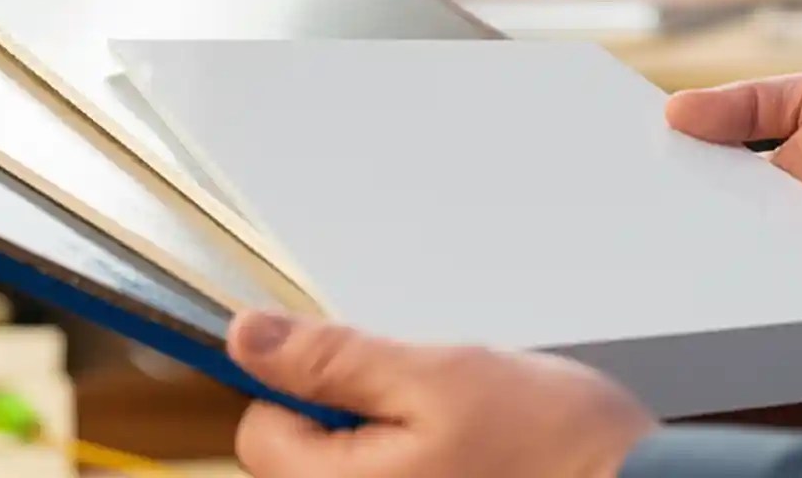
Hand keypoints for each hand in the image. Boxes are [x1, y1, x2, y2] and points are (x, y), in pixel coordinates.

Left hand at [228, 312, 655, 477]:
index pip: (260, 432)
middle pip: (301, 461)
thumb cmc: (553, 449)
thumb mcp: (434, 375)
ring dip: (388, 442)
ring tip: (461, 438)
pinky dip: (418, 468)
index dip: (302, 387)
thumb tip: (247, 337)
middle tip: (427, 406)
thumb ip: (332, 359)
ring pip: (352, 473)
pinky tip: (472, 464)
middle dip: (351, 418)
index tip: (359, 375)